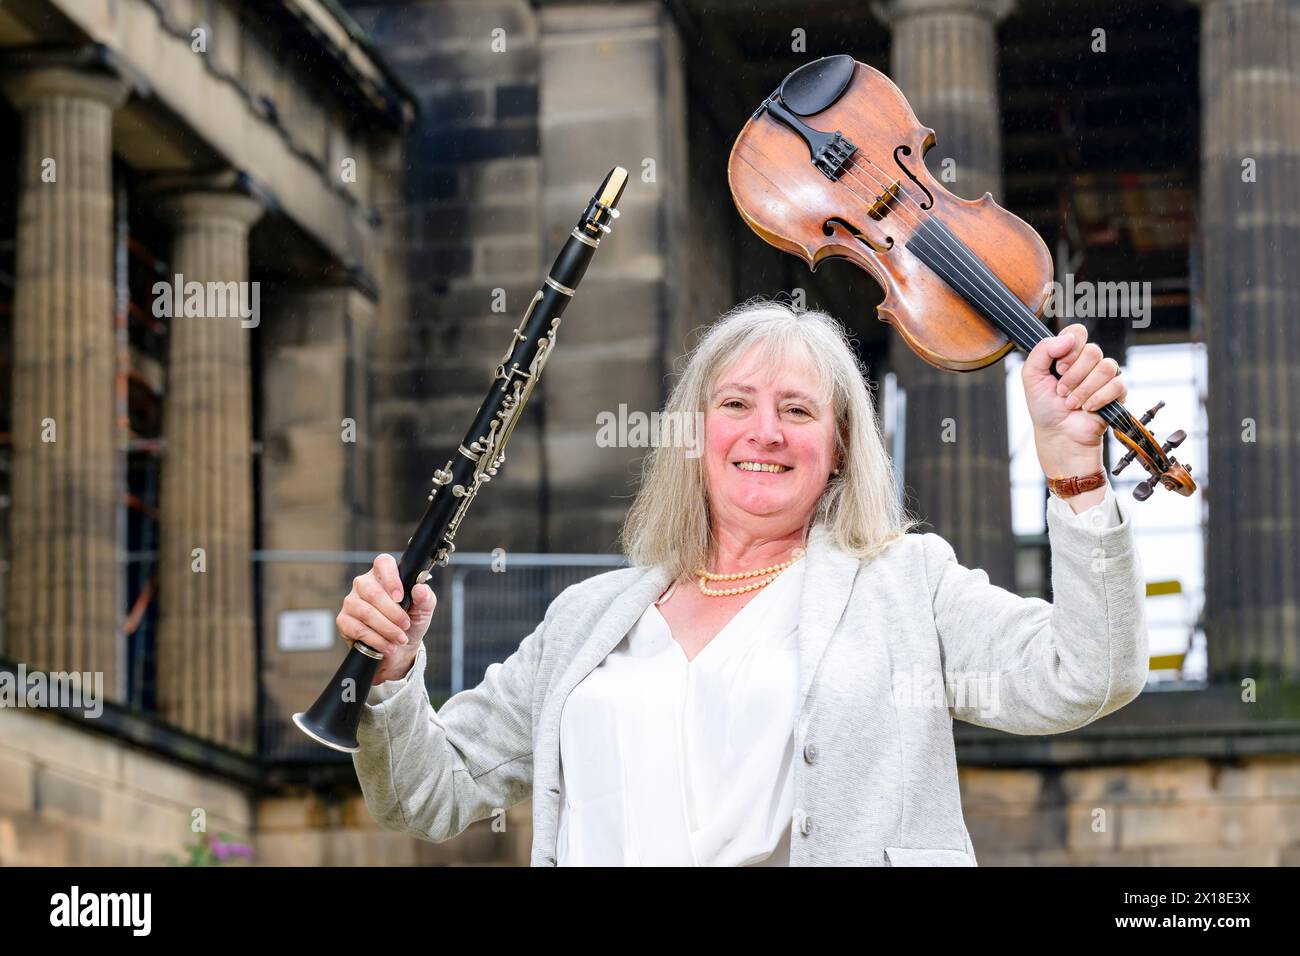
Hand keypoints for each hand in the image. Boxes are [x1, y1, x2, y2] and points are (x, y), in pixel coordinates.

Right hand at [337, 553, 437, 684]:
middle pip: (373, 592)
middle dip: (393, 613)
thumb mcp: (423, 610)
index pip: (383, 563)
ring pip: (365, 612)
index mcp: (384, 575)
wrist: (400, 650)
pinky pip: (357, 629)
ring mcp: (351, 602)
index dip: (391, 579)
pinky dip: (376, 640)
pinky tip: (387, 646)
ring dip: (386, 628)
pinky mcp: (344, 621)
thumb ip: (425, 598)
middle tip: (406, 625)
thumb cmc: (410, 623)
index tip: (401, 597)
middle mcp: (364, 584)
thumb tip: (420, 589)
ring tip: (400, 639)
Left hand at [1021, 322, 1125, 478]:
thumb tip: (1069, 338)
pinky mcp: (1118, 391)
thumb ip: (1042, 350)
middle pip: (1093, 351)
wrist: (1058, 434)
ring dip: (1084, 389)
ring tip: (1072, 403)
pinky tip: (1087, 408)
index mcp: (1069, 354)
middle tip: (1061, 390)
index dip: (1070, 348)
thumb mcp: (1031, 376)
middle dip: (1074, 375)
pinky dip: (1098, 398)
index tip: (1058, 367)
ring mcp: (1104, 376)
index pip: (1078, 332)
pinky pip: (1117, 384)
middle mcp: (1088, 362)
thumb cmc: (1044, 407)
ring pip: (1106, 367)